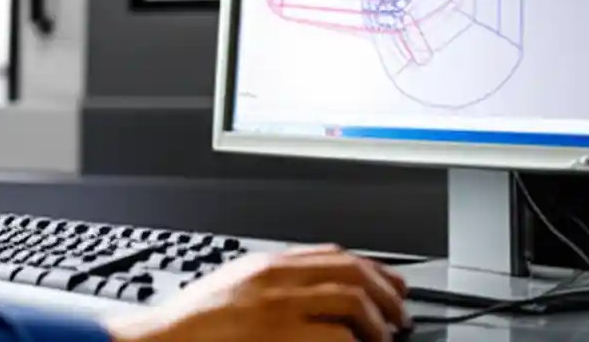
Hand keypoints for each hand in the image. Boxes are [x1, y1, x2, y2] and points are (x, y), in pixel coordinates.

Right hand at [104, 246, 409, 341]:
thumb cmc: (189, 326)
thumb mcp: (232, 287)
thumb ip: (269, 282)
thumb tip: (310, 290)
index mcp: (267, 266)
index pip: (334, 255)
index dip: (372, 270)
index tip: (390, 286)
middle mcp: (278, 280)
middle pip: (352, 273)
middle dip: (386, 295)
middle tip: (399, 318)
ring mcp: (281, 309)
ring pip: (352, 303)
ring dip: (378, 325)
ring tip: (383, 340)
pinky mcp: (283, 339)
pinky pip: (338, 339)